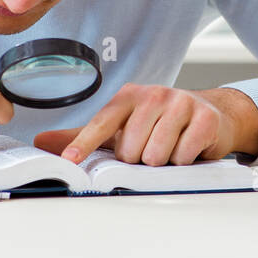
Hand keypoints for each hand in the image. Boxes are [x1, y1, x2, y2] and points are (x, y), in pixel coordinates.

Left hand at [33, 84, 257, 165]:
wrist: (213, 116)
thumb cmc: (162, 124)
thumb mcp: (124, 127)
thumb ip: (86, 136)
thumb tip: (43, 142)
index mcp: (128, 96)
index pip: (100, 124)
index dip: (83, 144)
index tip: (69, 161)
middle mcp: (153, 95)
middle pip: (130, 150)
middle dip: (139, 159)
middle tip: (151, 149)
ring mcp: (180, 103)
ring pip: (155, 155)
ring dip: (163, 162)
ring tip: (170, 149)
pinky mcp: (204, 118)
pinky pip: (183, 155)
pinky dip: (184, 160)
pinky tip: (188, 147)